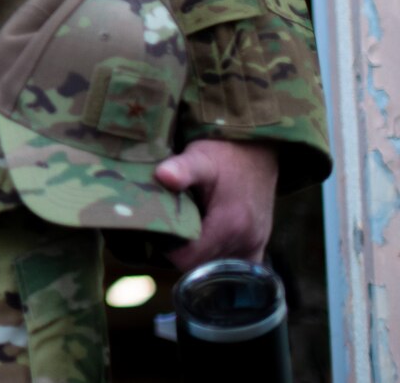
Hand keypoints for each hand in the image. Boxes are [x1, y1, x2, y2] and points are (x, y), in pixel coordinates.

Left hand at [154, 138, 278, 271]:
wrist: (256, 151)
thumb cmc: (223, 153)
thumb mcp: (200, 157)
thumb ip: (182, 169)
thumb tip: (162, 175)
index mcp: (230, 224)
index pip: (190, 260)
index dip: (169, 251)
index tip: (159, 233)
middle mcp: (246, 240)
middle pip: (203, 267)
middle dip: (183, 254)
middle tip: (169, 232)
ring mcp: (256, 244)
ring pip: (218, 269)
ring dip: (200, 257)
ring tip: (186, 234)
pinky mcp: (259, 244)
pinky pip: (236, 267)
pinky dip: (219, 261)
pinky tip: (206, 243)